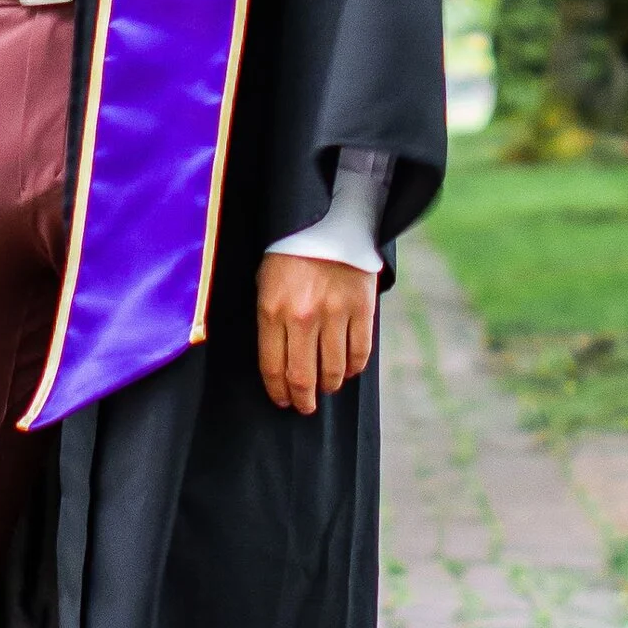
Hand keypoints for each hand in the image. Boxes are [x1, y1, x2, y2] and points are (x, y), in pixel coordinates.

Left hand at [255, 254, 378, 415]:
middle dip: (304, 400)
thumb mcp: (265, 280)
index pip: (273, 367)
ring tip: (327, 386)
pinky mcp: (362, 309)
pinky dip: (354, 368)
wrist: (330, 220)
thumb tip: (276, 361)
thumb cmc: (290, 252)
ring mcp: (335, 314)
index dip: (278, 392)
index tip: (283, 401)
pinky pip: (359, 353)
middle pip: (303, 377)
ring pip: (334, 370)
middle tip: (306, 406)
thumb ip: (268, 319)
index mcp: (272, 309)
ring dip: (329, 386)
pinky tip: (348, 369)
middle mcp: (303, 316)